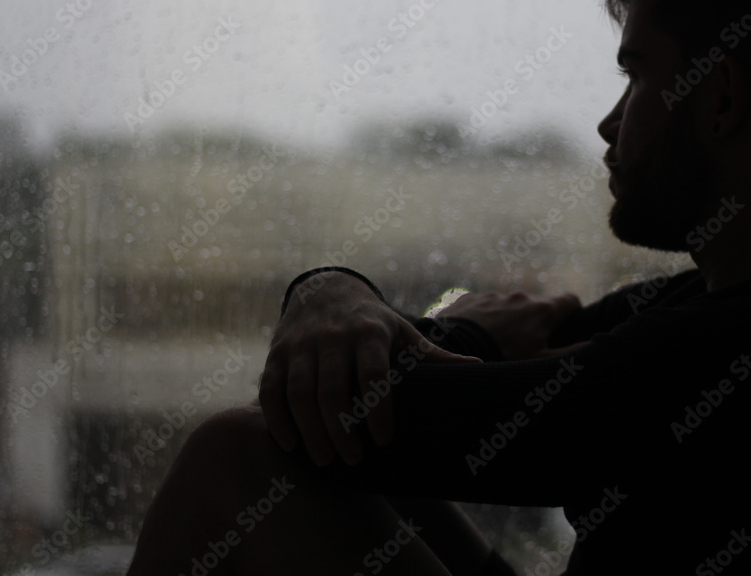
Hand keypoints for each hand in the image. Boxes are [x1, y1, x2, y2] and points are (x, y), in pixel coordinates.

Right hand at [258, 271, 480, 466]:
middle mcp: (332, 338)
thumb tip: (480, 367)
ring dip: (310, 431)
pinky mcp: (276, 354)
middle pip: (331, 390)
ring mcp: (300, 346)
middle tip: (352, 460)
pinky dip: (276, 419)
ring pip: (299, 393)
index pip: (372, 374)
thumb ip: (434, 355)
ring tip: (324, 460)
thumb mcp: (402, 332)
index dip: (378, 408)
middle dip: (340, 430)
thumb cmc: (372, 321)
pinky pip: (270, 390)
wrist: (324, 289)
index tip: (384, 440)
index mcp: (368, 333)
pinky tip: (289, 444)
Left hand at [438, 290, 583, 359]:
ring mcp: (494, 295)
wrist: (454, 349)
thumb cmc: (502, 358)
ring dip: (508, 319)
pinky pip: (484, 305)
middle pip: (537, 305)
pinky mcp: (471, 297)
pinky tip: (477, 336)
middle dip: (535, 321)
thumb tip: (596, 344)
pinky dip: (485, 317)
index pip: (570, 300)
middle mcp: (521, 296)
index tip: (569, 323)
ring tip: (497, 344)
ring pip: (509, 305)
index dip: (572, 311)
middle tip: (527, 344)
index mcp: (542, 310)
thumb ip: (570, 352)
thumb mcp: (540, 360)